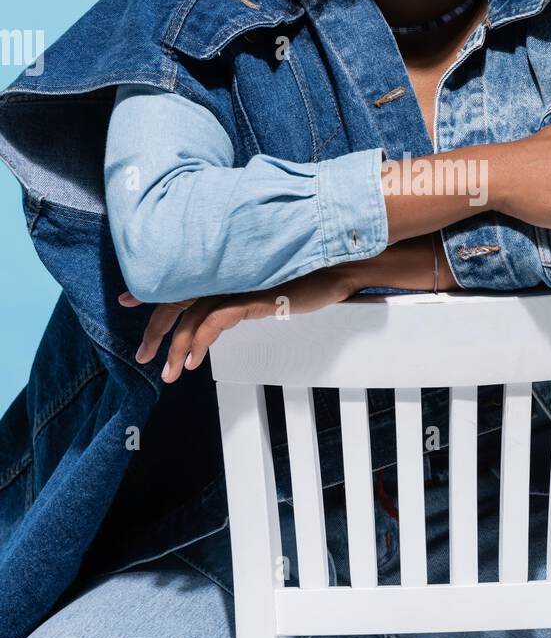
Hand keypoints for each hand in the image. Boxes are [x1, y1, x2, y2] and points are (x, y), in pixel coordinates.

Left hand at [118, 264, 360, 383]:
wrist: (337, 263)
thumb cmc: (308, 270)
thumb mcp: (268, 278)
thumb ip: (242, 285)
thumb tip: (227, 303)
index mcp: (224, 263)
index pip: (178, 276)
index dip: (150, 289)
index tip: (127, 300)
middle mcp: (224, 269)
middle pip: (174, 299)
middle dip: (155, 331)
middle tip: (142, 355)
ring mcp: (235, 282)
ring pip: (190, 317)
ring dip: (175, 349)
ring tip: (168, 374)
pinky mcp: (250, 296)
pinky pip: (213, 324)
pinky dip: (199, 344)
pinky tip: (194, 362)